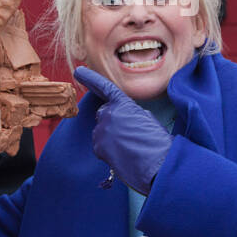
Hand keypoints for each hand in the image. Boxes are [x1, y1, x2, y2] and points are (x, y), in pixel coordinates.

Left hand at [74, 66, 172, 193]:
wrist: (158, 165)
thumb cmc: (158, 143)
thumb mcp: (147, 119)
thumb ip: (130, 113)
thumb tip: (121, 119)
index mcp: (123, 104)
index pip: (104, 87)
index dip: (90, 78)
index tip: (79, 71)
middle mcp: (109, 115)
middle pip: (104, 113)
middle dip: (112, 120)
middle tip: (128, 133)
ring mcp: (101, 132)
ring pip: (101, 131)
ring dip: (111, 136)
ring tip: (129, 147)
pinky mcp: (98, 147)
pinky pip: (99, 145)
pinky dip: (108, 150)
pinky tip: (123, 155)